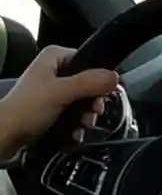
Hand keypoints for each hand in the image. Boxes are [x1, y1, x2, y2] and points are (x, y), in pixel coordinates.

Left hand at [0, 46, 118, 160]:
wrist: (2, 138)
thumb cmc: (27, 110)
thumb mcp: (61, 93)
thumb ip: (90, 83)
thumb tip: (116, 77)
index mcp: (55, 57)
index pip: (89, 61)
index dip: (99, 78)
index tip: (103, 96)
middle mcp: (54, 70)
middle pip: (88, 83)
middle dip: (93, 102)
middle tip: (93, 115)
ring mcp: (51, 91)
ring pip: (82, 100)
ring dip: (86, 116)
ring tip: (83, 127)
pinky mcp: (50, 108)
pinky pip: (72, 112)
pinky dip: (76, 124)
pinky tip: (75, 134)